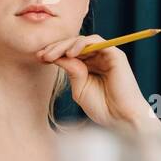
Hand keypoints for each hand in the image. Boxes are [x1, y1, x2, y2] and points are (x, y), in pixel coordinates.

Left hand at [37, 34, 157, 132]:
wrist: (121, 119)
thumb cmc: (102, 108)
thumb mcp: (79, 88)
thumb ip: (71, 71)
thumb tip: (58, 56)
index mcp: (89, 67)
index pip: (69, 54)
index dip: (54, 53)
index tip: (39, 58)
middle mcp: (98, 59)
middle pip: (74, 45)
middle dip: (56, 48)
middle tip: (42, 55)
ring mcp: (106, 55)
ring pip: (82, 41)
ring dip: (65, 45)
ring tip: (52, 55)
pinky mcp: (115, 54)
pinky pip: (96, 41)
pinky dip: (81, 44)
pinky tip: (70, 53)